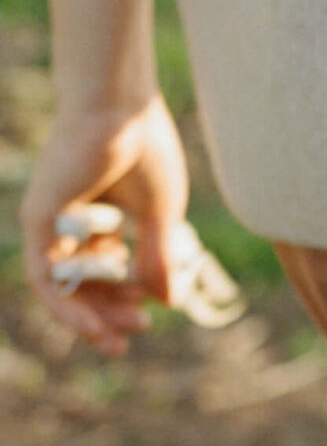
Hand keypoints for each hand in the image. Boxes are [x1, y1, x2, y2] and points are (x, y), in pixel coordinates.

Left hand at [20, 94, 190, 355]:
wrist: (120, 106)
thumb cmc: (143, 147)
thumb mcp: (162, 215)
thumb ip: (159, 257)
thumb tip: (168, 301)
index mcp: (97, 217)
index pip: (102, 271)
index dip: (123, 299)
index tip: (150, 317)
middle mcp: (68, 222)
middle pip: (81, 284)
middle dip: (108, 315)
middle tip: (134, 335)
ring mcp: (50, 222)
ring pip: (62, 286)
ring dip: (89, 317)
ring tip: (117, 339)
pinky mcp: (40, 220)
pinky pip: (46, 277)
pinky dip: (66, 306)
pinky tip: (91, 327)